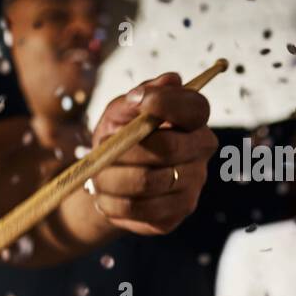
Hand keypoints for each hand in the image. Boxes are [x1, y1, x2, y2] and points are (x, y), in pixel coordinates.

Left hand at [88, 73, 216, 235]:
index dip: (166, 103)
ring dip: (110, 179)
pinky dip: (111, 203)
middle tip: (100, 151)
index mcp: (192, 122)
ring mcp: (191, 187)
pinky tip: (103, 197)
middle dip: (123, 150)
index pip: (195, 108)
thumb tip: (170, 80)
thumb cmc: (117, 140)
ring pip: (146, 182)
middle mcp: (199, 153)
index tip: (136, 100)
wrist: (105, 183)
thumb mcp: (118, 115)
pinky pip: (138, 209)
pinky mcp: (173, 216)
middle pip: (166, 148)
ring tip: (96, 177)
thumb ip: (137, 98)